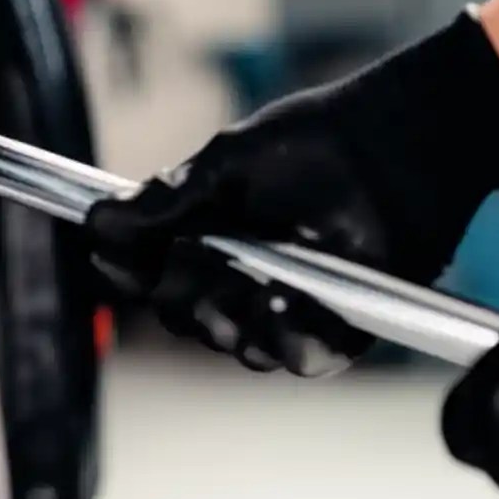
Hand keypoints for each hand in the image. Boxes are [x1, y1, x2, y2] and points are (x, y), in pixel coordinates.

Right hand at [87, 12, 498, 376]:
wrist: (399, 143)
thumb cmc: (316, 141)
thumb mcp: (227, 162)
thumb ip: (166, 200)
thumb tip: (99, 219)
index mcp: (206, 237)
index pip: (149, 271)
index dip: (127, 270)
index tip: (112, 258)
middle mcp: (241, 278)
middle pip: (183, 316)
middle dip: (181, 297)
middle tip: (194, 266)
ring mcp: (286, 307)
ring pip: (234, 344)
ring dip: (230, 319)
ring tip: (249, 287)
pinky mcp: (337, 329)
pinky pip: (296, 358)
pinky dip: (283, 339)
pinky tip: (281, 303)